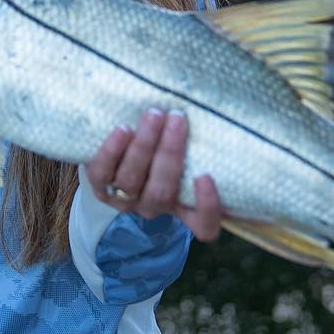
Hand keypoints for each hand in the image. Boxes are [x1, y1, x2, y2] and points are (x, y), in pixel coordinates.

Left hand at [85, 109, 223, 240]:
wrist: (122, 146)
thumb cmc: (166, 144)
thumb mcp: (190, 146)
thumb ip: (203, 140)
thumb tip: (233, 109)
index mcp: (184, 206)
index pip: (204, 224)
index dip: (206, 207)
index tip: (205, 176)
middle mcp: (155, 207)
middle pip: (162, 192)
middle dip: (170, 152)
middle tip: (177, 118)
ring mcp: (125, 200)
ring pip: (132, 180)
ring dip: (143, 145)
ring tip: (153, 115)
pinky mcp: (100, 187)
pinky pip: (102, 174)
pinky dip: (112, 151)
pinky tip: (123, 128)